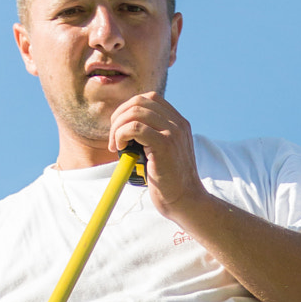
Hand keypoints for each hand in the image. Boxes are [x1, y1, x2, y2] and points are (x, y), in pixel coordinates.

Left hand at [109, 90, 206, 225]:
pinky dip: (121, 135)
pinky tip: (121, 148)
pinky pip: (135, 128)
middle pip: (140, 102)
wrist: (186, 202)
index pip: (149, 99)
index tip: (120, 127)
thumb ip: (152, 137)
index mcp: (178, 123)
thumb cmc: (170, 182)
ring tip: (116, 145)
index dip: (129, 109)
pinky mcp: (165, 145)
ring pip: (135, 112)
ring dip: (118, 127)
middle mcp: (177, 124)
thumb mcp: (164, 152)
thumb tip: (125, 127)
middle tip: (114, 138)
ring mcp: (173, 133)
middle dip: (119, 116)